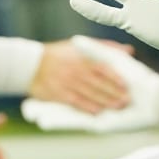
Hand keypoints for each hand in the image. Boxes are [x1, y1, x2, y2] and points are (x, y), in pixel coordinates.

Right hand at [20, 35, 158, 132]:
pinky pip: (74, 102)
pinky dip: (86, 107)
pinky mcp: (58, 94)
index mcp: (81, 57)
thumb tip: (129, 50)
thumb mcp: (81, 46)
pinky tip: (97, 112)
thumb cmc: (59, 54)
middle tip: (127, 100)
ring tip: (117, 107)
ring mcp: (66, 82)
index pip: (101, 67)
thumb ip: (105, 48)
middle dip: (113, 92)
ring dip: (104, 101)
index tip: (126, 85)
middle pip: (97, 83)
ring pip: (88, 93)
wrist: (30, 64)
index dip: (114, 77)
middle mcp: (75, 70)